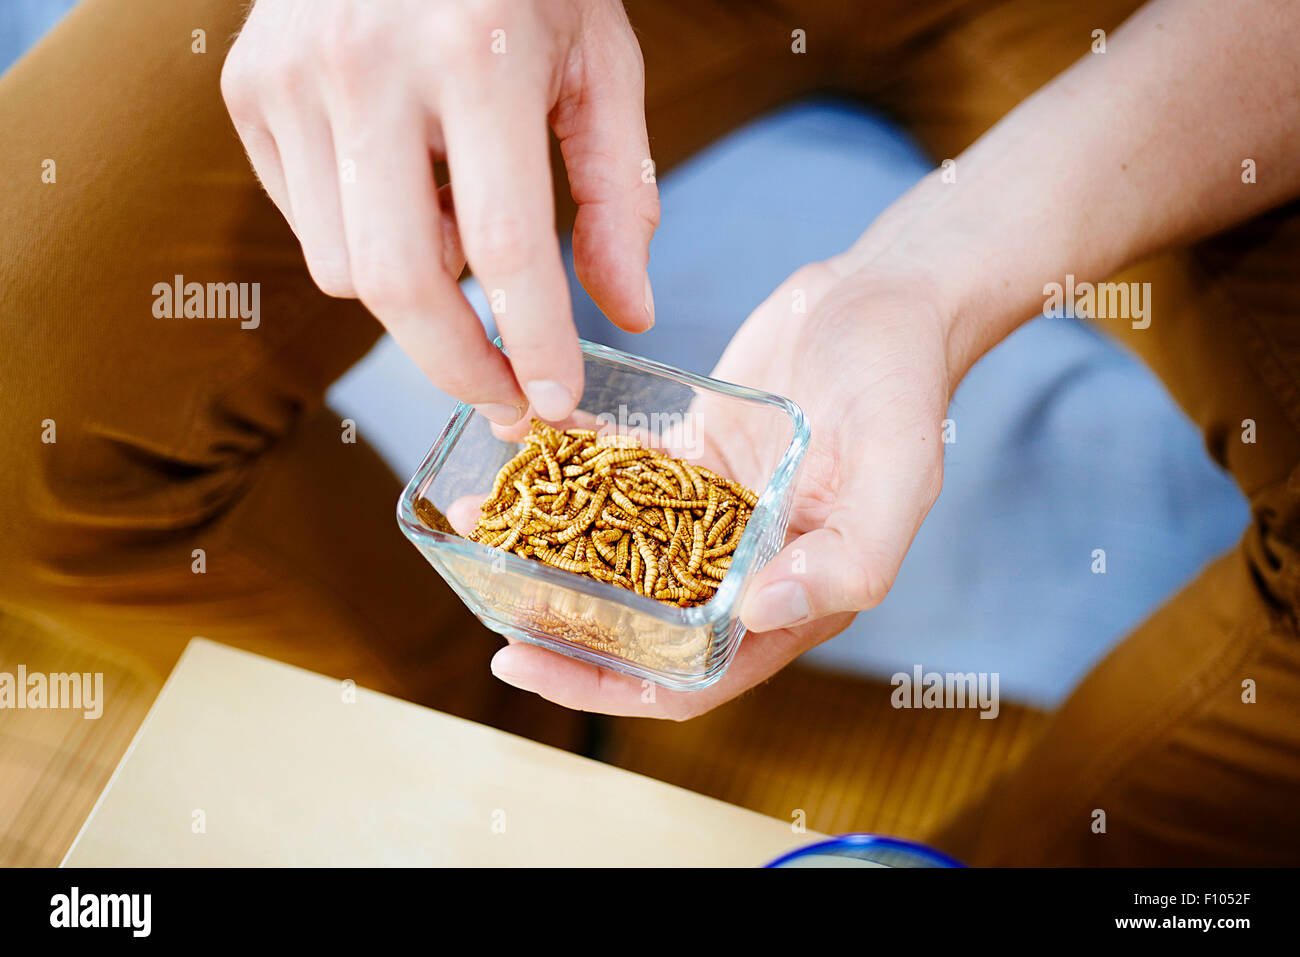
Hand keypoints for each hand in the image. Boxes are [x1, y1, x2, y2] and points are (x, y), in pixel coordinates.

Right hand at [221, 0, 658, 423]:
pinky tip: (405, 194)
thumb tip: (627, 314)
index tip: (558, 405)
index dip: (534, 344)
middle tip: (508, 401)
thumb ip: (620, 192)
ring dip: (415, 295)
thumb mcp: (598, 61)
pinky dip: (366, 244)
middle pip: (401, 282)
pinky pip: (308, 227)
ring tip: (459, 237)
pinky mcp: (247, 91)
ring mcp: (292, 78)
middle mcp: (368, 64)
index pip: (505, 243)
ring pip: (345, 270)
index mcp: (478, 52)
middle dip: (459, 367)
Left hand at [489, 257, 954, 717]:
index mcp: (795, 596)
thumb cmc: (904, 381)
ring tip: (483, 514)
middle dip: (558, 617)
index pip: (691, 674)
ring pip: (621, 551)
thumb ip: (850, 558)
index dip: (606, 682)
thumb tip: (761, 614)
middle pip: (640, 624)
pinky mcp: (695, 459)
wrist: (886, 296)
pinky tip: (524, 448)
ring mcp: (716, 514)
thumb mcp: (899, 471)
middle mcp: (748, 568)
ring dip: (553, 544)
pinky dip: (576, 471)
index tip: (525, 661)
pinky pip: (624, 479)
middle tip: (485, 584)